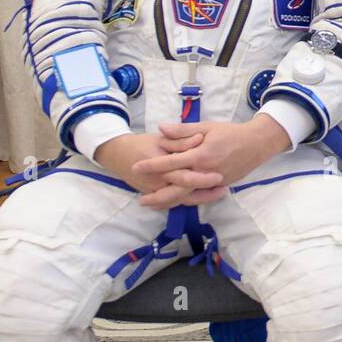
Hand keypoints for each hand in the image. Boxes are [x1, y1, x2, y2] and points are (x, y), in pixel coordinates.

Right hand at [96, 131, 226, 206]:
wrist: (118, 155)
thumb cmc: (142, 144)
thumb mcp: (161, 139)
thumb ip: (181, 139)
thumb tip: (199, 139)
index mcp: (160, 165)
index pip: (184, 176)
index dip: (202, 178)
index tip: (219, 177)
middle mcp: (157, 182)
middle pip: (184, 192)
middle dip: (205, 193)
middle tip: (223, 189)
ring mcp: (155, 192)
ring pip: (180, 200)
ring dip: (200, 199)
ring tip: (219, 193)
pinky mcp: (154, 196)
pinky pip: (173, 202)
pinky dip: (188, 201)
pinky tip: (204, 197)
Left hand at [131, 116, 290, 207]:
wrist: (257, 144)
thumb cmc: (231, 133)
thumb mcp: (207, 127)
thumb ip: (183, 130)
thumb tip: (161, 128)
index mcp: (200, 155)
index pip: (171, 162)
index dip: (152, 165)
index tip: (136, 167)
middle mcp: (205, 172)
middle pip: (177, 188)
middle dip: (158, 195)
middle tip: (141, 200)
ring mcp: (213, 182)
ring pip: (188, 196)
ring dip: (169, 201)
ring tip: (154, 204)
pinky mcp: (219, 186)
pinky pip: (199, 196)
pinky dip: (185, 200)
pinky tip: (174, 201)